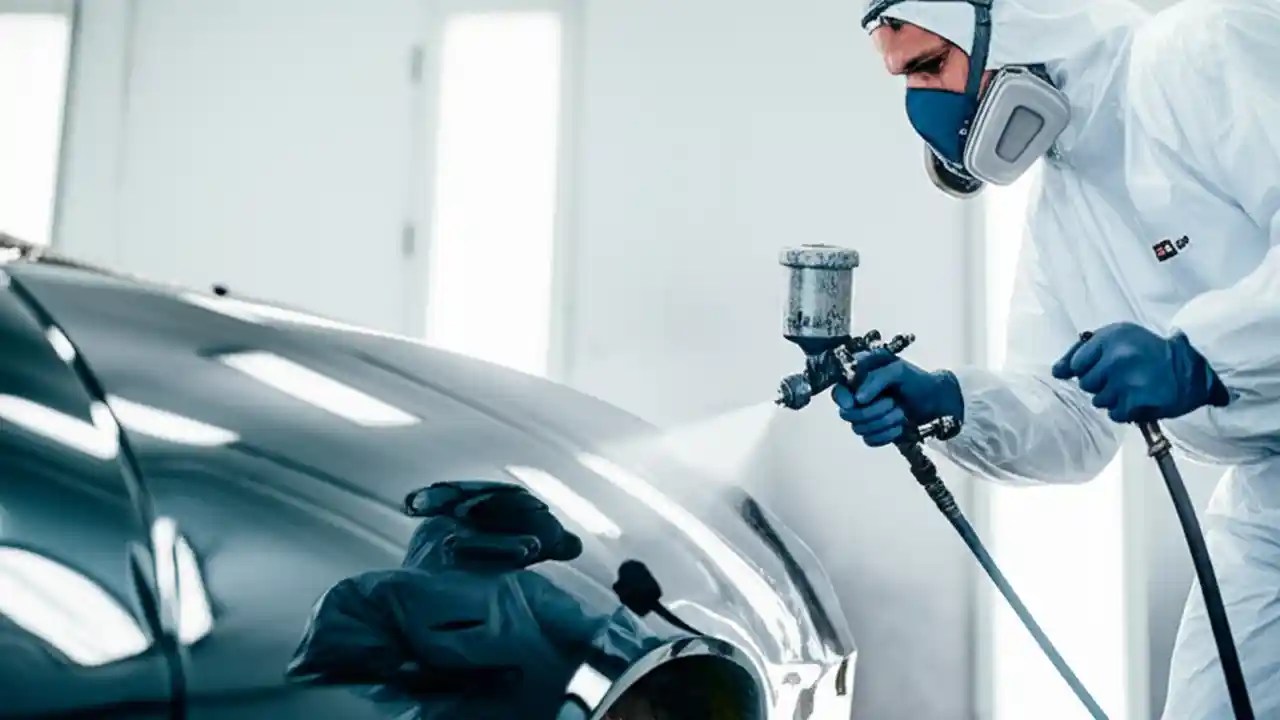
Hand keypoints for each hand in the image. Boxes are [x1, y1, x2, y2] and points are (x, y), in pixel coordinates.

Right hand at [832, 349, 963, 446]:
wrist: (936, 401)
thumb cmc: (917, 381)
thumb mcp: (899, 370)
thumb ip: (877, 379)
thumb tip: (858, 398)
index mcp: (860, 376)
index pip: (838, 389)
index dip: (843, 398)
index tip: (854, 402)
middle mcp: (857, 396)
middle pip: (847, 414)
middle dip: (872, 412)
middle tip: (892, 403)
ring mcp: (864, 415)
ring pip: (859, 429)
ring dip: (883, 423)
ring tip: (901, 413)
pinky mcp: (873, 431)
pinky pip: (869, 440)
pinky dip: (886, 435)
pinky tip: (899, 426)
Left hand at [1051, 322, 1228, 422]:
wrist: (1192, 366)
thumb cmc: (1149, 351)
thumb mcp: (1117, 338)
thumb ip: (1082, 352)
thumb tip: (1056, 372)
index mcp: (1110, 338)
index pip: (1076, 365)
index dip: (1089, 369)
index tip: (1106, 366)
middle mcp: (1116, 358)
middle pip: (1086, 385)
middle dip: (1101, 384)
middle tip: (1125, 376)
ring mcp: (1126, 381)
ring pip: (1099, 401)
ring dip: (1114, 398)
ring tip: (1135, 386)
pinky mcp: (1137, 402)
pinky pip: (1115, 414)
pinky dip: (1125, 410)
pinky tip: (1140, 397)